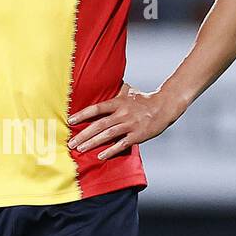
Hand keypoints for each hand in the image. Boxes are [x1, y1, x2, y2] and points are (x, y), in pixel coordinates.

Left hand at [66, 83, 181, 159]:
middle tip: (71, 143)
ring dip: (93, 143)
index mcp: (118, 102)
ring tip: (80, 149)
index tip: (70, 121)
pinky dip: (111, 151)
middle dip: (84, 134)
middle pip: (99, 124)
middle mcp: (122, 113)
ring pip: (108, 135)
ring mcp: (130, 125)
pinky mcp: (138, 135)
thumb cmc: (144, 99)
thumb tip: (104, 78)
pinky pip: (122, 144)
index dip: (83, 114)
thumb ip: (115, 88)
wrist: (164, 106)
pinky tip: (100, 156)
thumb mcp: (128, 91)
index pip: (97, 108)